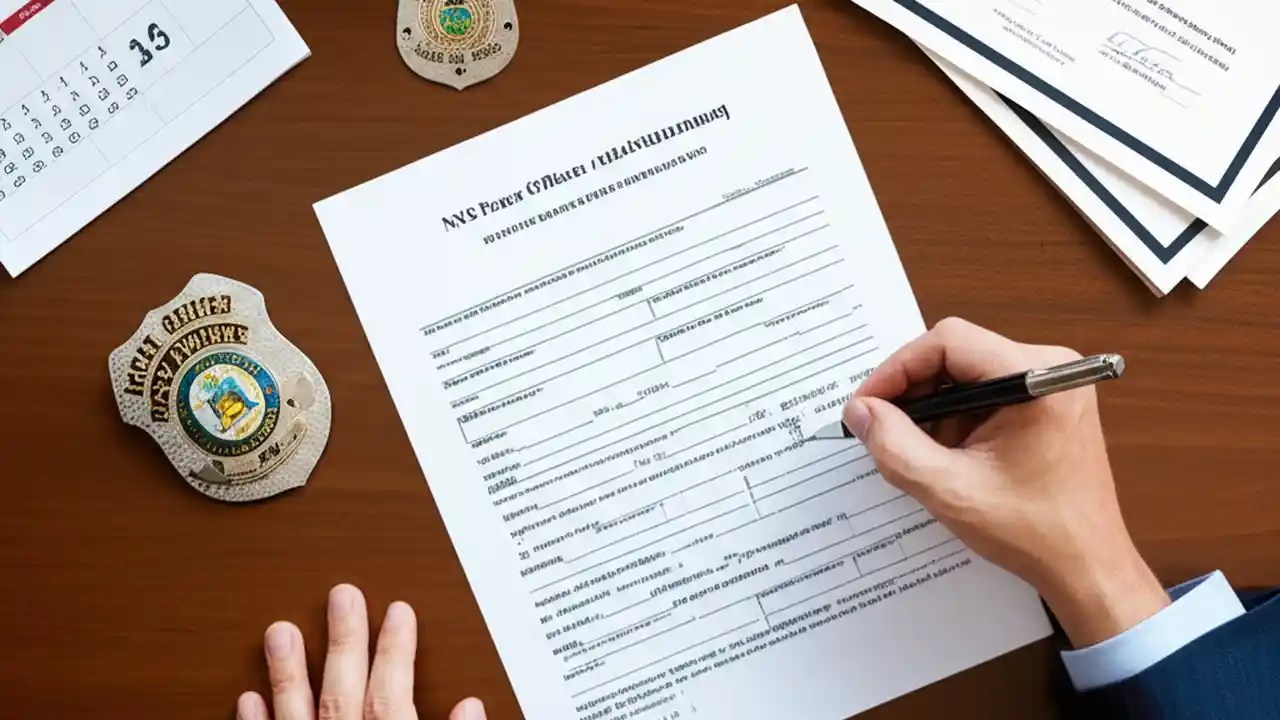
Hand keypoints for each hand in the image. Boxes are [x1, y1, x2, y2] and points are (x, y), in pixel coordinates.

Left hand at [236, 584, 485, 719]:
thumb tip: (471, 707)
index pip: (392, 693)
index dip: (397, 650)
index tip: (399, 612)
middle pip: (342, 691)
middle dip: (344, 639)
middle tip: (342, 596)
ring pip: (296, 713)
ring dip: (289, 671)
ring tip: (279, 630)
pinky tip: (249, 697)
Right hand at [843, 318, 1168, 647]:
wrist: (1089, 567)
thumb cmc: (1035, 533)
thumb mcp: (950, 490)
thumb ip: (895, 446)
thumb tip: (859, 411)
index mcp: (1038, 377)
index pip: (948, 342)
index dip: (897, 369)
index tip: (866, 405)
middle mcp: (1050, 367)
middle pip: (956, 353)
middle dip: (912, 390)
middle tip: (879, 428)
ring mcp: (1052, 383)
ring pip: (966, 373)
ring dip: (932, 407)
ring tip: (915, 449)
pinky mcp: (1046, 403)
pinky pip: (985, 392)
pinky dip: (955, 418)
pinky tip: (944, 454)